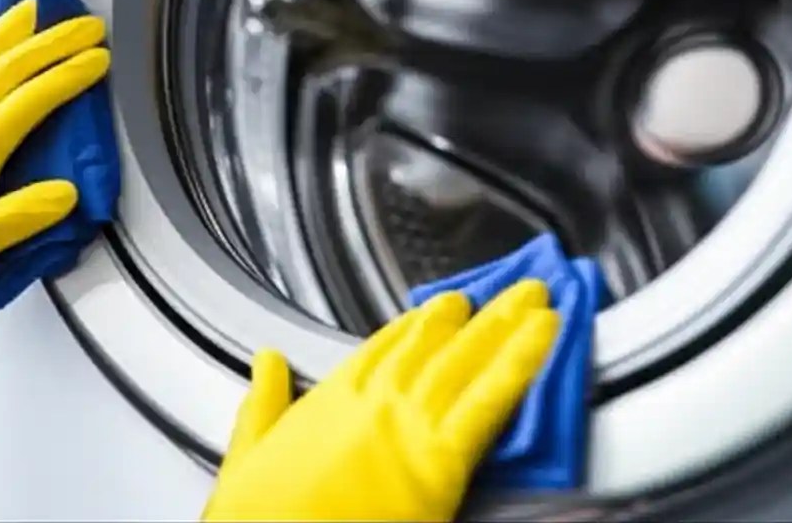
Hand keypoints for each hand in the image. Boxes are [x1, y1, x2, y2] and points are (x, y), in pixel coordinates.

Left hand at [0, 0, 108, 368]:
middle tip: (92, 25)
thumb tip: (69, 193)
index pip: (31, 99)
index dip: (68, 76)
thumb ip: (24, 214)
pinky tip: (3, 30)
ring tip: (42, 2)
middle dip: (55, 42)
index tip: (100, 59)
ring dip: (19, 29)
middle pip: (13, 66)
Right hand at [202, 279, 559, 521]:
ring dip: (505, 326)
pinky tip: (544, 339)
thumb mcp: (247, 454)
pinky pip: (488, 403)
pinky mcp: (440, 462)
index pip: (384, 348)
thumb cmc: (262, 517)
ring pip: (467, 363)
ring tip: (535, 299)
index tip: (440, 306)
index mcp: (331, 398)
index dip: (417, 325)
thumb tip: (267, 362)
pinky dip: (519, 365)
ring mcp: (408, 425)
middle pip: (433, 346)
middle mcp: (374, 401)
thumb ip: (263, 403)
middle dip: (472, 317)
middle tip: (504, 291)